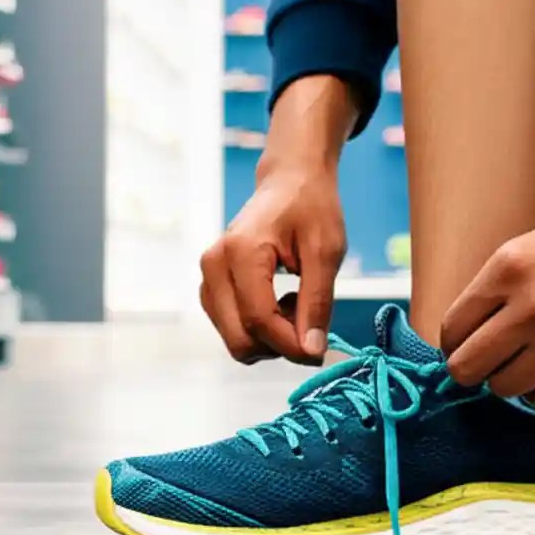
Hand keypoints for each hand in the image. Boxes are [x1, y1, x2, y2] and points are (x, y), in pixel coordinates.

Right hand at [200, 168, 346, 364]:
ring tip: (295, 302)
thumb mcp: (326, 252)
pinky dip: (259, 329)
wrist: (290, 182)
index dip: (291, 345)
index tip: (319, 351)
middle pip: (240, 338)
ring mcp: (208, 277)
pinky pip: (232, 328)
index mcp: (240, 252)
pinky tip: (279, 302)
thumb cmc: (311, 208)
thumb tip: (311, 352)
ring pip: (235, 339)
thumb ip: (317, 303)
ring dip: (270, 337)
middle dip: (278, 344)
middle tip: (308, 318)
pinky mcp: (211, 287)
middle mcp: (214, 266)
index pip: (259, 319)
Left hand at [440, 189, 534, 410]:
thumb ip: (496, 291)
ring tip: (529, 360)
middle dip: (472, 369)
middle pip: (467, 368)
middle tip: (487, 363)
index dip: (454, 342)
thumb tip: (462, 339)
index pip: (452, 330)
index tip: (465, 344)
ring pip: (505, 389)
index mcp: (510, 268)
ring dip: (510, 380)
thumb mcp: (534, 247)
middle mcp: (534, 307)